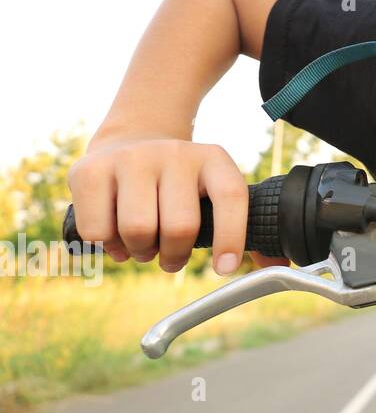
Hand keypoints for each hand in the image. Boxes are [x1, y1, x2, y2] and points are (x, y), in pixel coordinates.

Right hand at [67, 134, 249, 274]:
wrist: (129, 142)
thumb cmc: (175, 183)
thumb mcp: (207, 187)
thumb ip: (226, 220)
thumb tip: (248, 264)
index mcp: (212, 158)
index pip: (230, 196)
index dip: (230, 236)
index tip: (224, 269)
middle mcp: (174, 152)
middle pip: (179, 227)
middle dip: (174, 255)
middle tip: (170, 257)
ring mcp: (131, 158)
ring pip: (138, 230)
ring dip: (140, 252)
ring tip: (142, 245)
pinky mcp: (90, 170)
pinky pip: (97, 231)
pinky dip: (107, 247)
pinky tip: (114, 236)